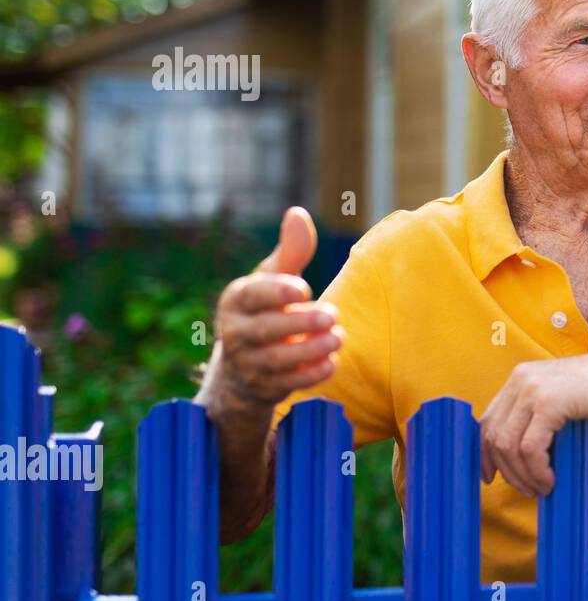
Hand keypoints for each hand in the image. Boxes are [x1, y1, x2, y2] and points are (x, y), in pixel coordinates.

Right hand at [207, 207, 342, 413]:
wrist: (245, 364)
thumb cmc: (265, 309)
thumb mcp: (274, 279)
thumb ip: (290, 252)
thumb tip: (298, 213)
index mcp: (236, 301)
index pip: (252, 295)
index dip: (277, 291)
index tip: (304, 289)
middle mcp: (235, 333)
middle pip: (266, 329)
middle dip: (300, 323)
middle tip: (332, 315)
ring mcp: (247, 363)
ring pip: (277, 360)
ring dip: (310, 351)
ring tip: (339, 337)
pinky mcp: (263, 387)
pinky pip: (287, 384)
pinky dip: (311, 375)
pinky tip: (332, 362)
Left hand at [478, 348, 587, 495]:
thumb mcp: (562, 398)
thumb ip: (537, 415)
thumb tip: (517, 456)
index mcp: (521, 377)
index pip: (488, 420)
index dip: (485, 453)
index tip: (490, 477)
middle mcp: (522, 379)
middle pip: (494, 436)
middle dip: (507, 471)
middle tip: (528, 489)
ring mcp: (534, 389)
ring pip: (510, 446)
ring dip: (523, 475)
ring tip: (542, 487)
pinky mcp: (551, 402)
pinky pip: (531, 449)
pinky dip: (538, 471)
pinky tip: (551, 479)